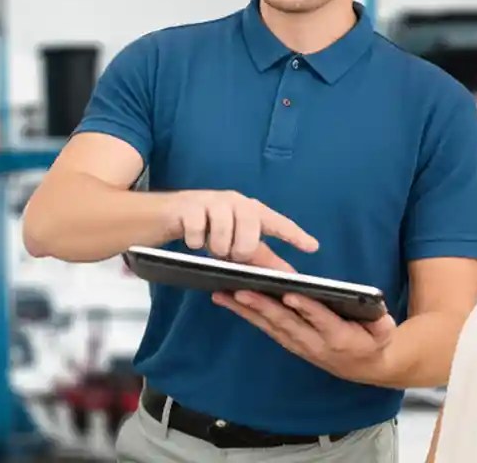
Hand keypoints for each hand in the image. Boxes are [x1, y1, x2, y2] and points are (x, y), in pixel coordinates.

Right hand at [163, 190, 318, 270]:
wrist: (164, 215)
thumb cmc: (205, 228)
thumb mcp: (234, 243)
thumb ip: (261, 258)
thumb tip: (288, 276)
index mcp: (250, 210)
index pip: (277, 222)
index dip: (295, 235)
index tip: (313, 247)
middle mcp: (235, 201)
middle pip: (250, 233)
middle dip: (240, 250)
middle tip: (228, 253)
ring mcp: (211, 201)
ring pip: (223, 235)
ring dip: (216, 248)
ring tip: (209, 245)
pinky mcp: (188, 206)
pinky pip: (198, 234)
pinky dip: (195, 242)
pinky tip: (191, 239)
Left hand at [213, 290, 396, 382]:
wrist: (364, 367)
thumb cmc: (373, 341)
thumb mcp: (384, 331)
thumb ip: (381, 322)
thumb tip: (376, 309)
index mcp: (339, 337)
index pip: (321, 321)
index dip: (307, 309)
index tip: (290, 295)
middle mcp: (314, 343)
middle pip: (286, 323)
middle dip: (262, 306)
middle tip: (241, 290)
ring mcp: (298, 344)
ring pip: (270, 325)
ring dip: (246, 310)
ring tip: (224, 293)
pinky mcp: (289, 342)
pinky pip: (266, 328)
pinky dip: (247, 314)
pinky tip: (230, 300)